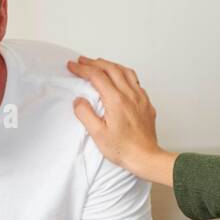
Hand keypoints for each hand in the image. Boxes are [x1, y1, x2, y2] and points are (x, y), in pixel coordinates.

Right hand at [66, 56, 175, 185]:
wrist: (146, 158)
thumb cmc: (124, 149)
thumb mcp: (98, 134)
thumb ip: (85, 114)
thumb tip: (79, 100)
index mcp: (116, 100)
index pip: (97, 76)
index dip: (82, 69)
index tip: (72, 66)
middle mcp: (130, 95)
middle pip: (111, 68)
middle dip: (94, 62)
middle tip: (82, 61)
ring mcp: (140, 98)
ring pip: (126, 72)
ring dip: (111, 65)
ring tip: (100, 64)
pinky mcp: (146, 104)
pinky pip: (136, 82)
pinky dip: (124, 75)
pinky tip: (121, 80)